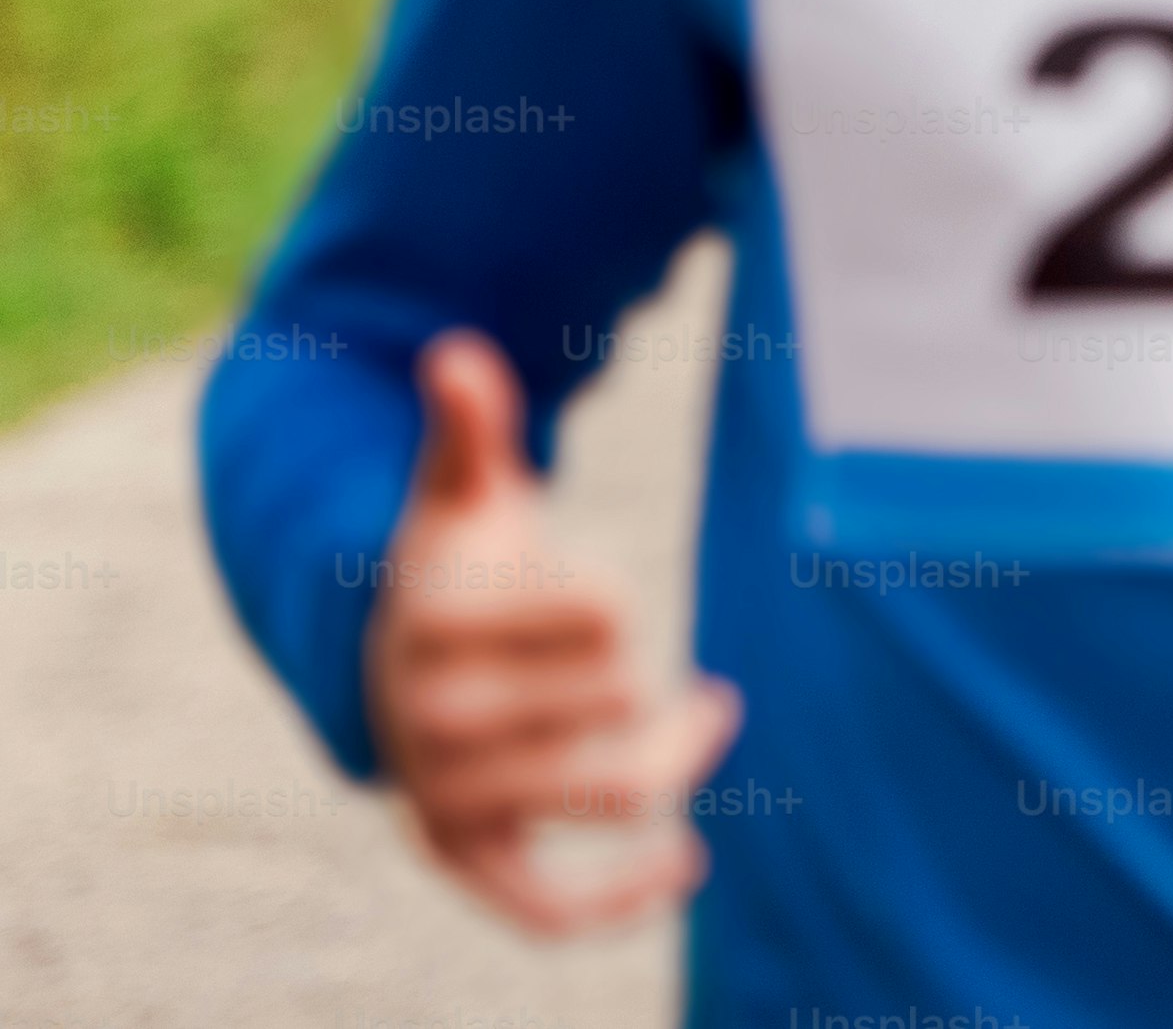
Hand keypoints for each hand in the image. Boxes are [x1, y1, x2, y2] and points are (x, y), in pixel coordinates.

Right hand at [364, 331, 741, 934]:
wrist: (378, 660)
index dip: (612, 601)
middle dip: (651, 679)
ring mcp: (443, 794)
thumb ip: (468, 429)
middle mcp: (428, 719)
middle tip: (672, 670)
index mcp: (434, 622)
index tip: (610, 595)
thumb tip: (457, 353)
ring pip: (606, 794)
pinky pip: (539, 906)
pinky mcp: (461, 853)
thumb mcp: (457, 493)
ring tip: (707, 717)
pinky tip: (686, 863)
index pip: (597, 612)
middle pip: (615, 703)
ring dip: (674, 762)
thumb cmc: (451, 563)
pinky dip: (611, 901)